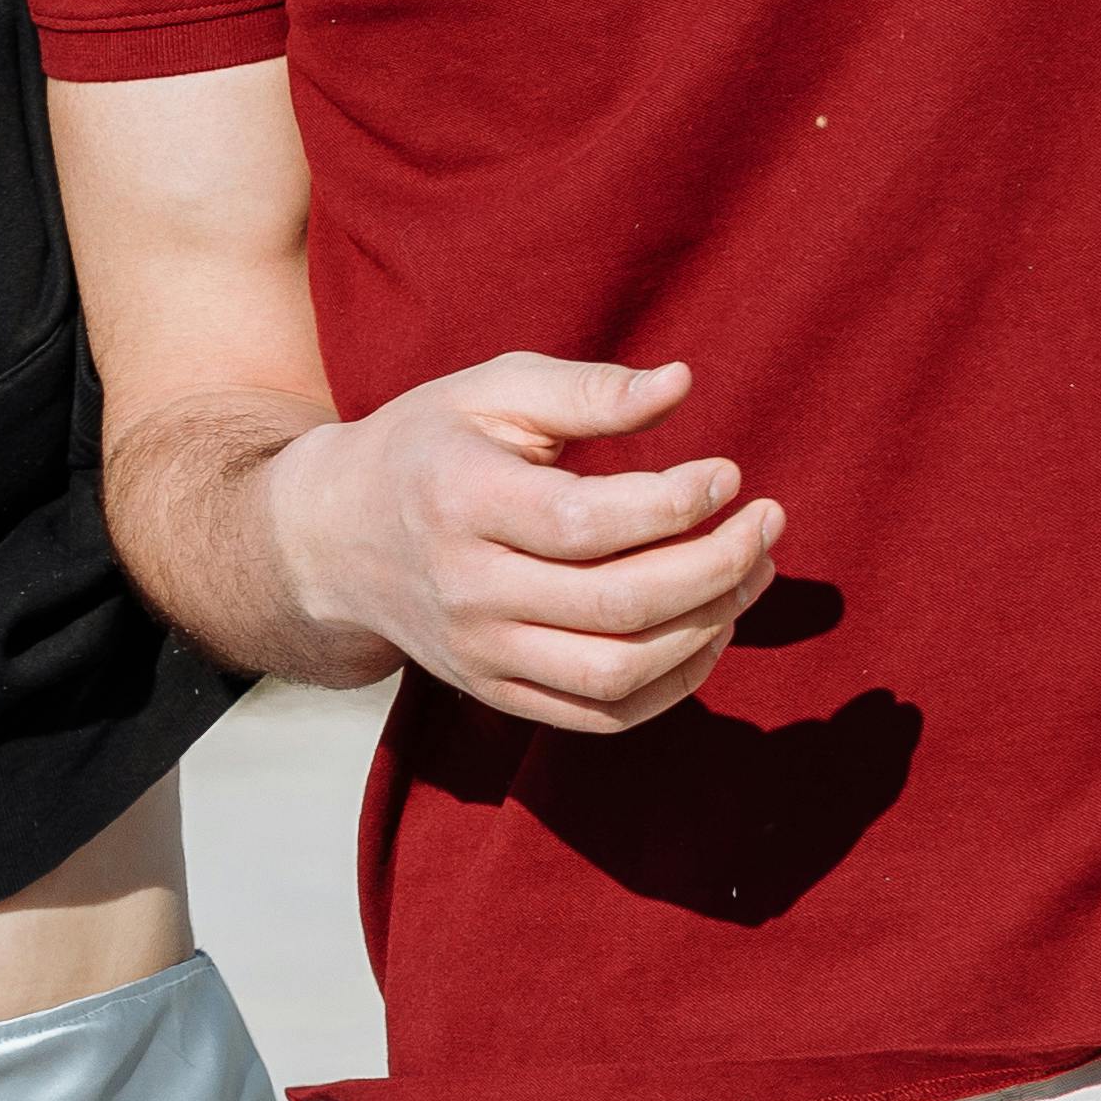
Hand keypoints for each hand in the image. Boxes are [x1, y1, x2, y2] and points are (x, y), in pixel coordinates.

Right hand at [260, 354, 780, 735]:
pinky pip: (604, 716)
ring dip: (708, 627)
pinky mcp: (497, 692)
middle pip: (617, 605)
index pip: (586, 523)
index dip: (674, 504)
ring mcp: (481, 654)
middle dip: (717, 566)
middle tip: (767, 522)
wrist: (333, 540)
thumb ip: (587, 390)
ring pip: (619, 671)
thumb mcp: (491, 391)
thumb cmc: (430, 446)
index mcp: (460, 502)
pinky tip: (712, 628)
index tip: (728, 474)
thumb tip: (683, 384)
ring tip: (751, 572)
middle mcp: (467, 590)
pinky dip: (676, 684)